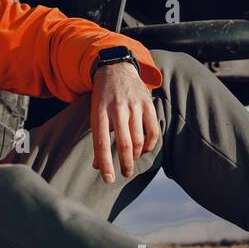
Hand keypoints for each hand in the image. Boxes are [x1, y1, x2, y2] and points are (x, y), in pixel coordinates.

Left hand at [90, 62, 160, 182]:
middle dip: (125, 164)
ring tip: (132, 160)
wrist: (116, 68)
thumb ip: (97, 138)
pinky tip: (144, 150)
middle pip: (123, 144)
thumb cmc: (103, 97)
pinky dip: (150, 144)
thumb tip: (97, 166)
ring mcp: (134, 105)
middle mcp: (118, 108)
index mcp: (100, 111)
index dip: (105, 163)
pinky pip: (153, 130)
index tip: (108, 179)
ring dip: (136, 155)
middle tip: (125, 174)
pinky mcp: (148, 103)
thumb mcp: (95, 113)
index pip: (101, 142)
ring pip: (139, 139)